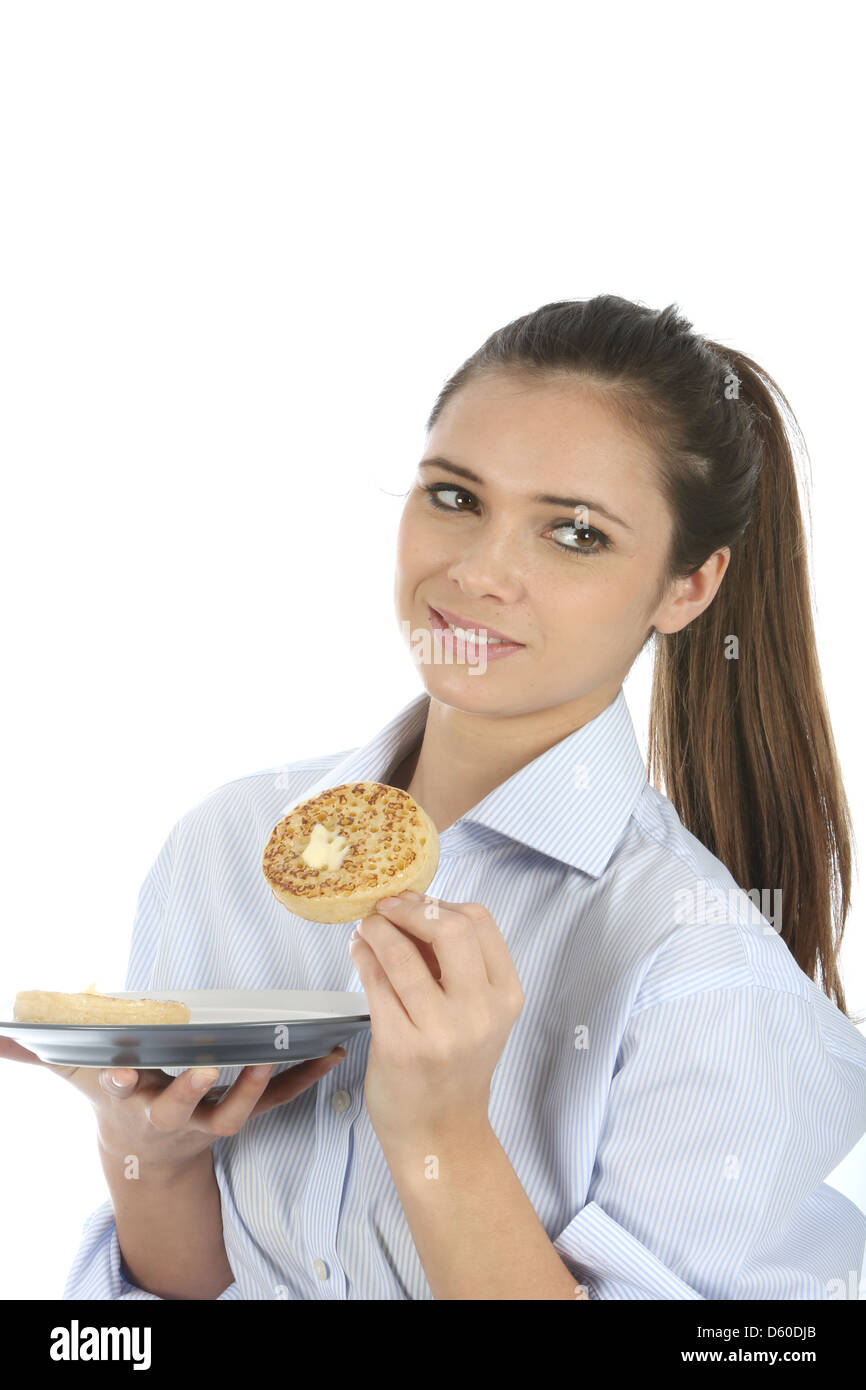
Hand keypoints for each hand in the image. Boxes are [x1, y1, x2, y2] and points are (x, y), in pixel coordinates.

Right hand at [0, 1035, 346, 1178]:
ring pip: (232, 1114)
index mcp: (130, 1100)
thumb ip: (40, 1056)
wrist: (150, 1153)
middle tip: (206, 1068)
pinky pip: (275, 1102)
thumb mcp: (76, 1079)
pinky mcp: (241, 1115)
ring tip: (270, 1058)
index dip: (116, 1081)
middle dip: (189, 1091)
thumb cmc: (117, 1100)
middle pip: (178, 1108)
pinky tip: (331, 1054)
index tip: (115, 1068)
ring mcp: (208, 1121)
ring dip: (253, 1089)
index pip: (118, 1091)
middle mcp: (170, 1115)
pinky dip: (304, 1081)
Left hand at [348, 890, 523, 1154]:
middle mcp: (479, 1012)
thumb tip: (411, 907)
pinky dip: (363, 957)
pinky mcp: (400, 1046)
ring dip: (377, 929)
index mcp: (504, 996)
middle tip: (387, 906)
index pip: (479, 922)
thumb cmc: (454, 1067)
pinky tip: (359, 950)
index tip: (414, 902)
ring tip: (367, 926)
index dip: (440, 902)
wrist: (440, 1133)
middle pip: (449, 928)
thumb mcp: (476, 1013)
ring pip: (402, 954)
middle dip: (410, 908)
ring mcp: (440, 1031)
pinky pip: (376, 984)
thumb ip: (454, 964)